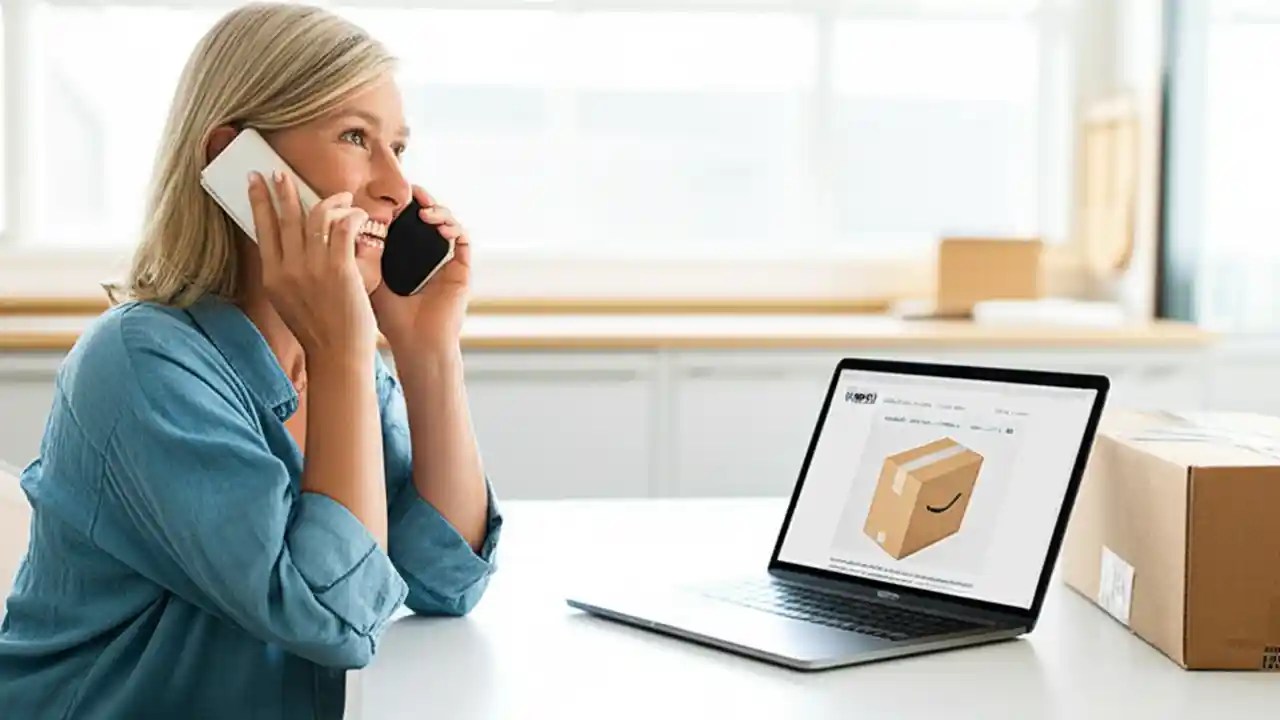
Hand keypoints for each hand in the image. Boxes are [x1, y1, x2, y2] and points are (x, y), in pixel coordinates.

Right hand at [247, 170, 376, 357]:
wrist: (337, 355)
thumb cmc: (320, 331)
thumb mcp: (289, 302)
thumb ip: (287, 273)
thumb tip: (289, 245)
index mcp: (272, 277)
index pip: (261, 229)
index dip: (258, 201)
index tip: (255, 181)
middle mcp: (287, 270)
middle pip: (283, 217)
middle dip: (281, 189)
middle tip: (280, 171)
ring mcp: (311, 268)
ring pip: (315, 217)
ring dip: (329, 201)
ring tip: (341, 196)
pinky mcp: (338, 269)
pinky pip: (343, 227)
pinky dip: (351, 215)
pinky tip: (359, 215)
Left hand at [371, 185, 470, 353]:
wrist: (415, 344)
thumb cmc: (390, 320)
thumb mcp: (369, 280)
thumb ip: (360, 255)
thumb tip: (345, 224)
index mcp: (406, 257)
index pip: (407, 222)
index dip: (402, 206)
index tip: (390, 196)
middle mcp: (428, 257)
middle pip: (429, 217)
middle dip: (422, 201)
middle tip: (412, 193)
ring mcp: (446, 263)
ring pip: (448, 224)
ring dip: (439, 211)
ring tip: (425, 211)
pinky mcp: (461, 271)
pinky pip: (463, 241)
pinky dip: (455, 228)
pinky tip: (440, 228)